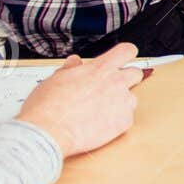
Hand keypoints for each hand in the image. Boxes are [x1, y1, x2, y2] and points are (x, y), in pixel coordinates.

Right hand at [17, 44, 141, 157]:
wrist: (49, 132)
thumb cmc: (48, 107)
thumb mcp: (55, 79)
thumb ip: (71, 69)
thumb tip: (74, 63)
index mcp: (99, 69)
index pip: (126, 51)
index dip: (125, 54)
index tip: (122, 59)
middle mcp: (115, 82)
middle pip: (136, 73)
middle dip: (126, 78)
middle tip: (111, 87)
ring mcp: (123, 102)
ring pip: (132, 97)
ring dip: (121, 101)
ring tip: (101, 110)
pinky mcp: (125, 121)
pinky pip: (127, 117)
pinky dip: (116, 120)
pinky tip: (100, 124)